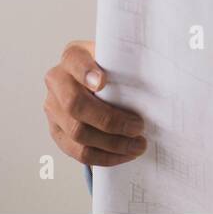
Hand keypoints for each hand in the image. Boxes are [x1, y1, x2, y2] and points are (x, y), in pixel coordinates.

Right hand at [43, 39, 146, 166]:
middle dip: (110, 120)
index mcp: (73, 56)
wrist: (94, 80)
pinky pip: (77, 151)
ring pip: (77, 133)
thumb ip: (127, 61)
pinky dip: (104, 157)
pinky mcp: (57, 132)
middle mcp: (57, 81)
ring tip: (138, 145)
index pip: (74, 61)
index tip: (103, 83)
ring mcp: (53, 108)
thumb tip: (159, 71)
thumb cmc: (112, 68)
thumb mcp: (118, 57)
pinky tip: (124, 155)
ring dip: (111, 144)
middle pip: (75, 105)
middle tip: (138, 126)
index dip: (86, 72)